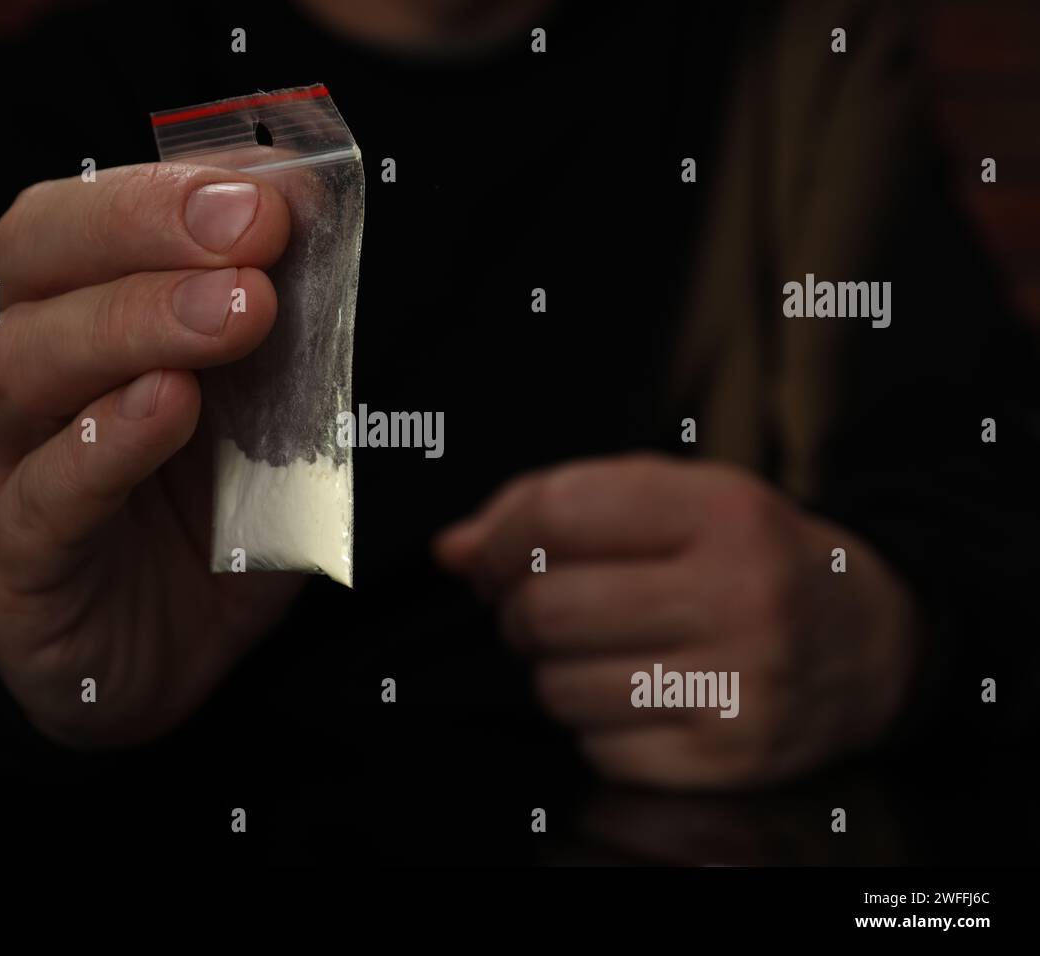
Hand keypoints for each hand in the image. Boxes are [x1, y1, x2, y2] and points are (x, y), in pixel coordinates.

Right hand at [0, 163, 302, 747]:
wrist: (165, 655)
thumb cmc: (203, 511)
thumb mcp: (254, 405)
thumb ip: (272, 321)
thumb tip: (310, 206)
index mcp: (48, 317)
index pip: (71, 223)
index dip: (160, 195)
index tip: (265, 195)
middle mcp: (0, 380)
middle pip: (30, 271)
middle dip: (143, 234)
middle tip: (252, 234)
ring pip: (22, 373)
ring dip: (133, 325)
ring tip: (236, 312)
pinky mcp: (10, 574)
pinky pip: (41, 503)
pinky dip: (103, 446)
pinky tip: (167, 407)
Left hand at [434, 455, 921, 788]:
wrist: (872, 642)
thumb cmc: (749, 558)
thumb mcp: (676, 501)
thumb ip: (559, 506)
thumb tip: (452, 551)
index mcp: (721, 511)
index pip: (558, 515)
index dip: (498, 541)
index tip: (489, 560)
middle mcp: (739, 595)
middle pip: (547, 609)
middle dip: (516, 614)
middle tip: (534, 611)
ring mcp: (740, 685)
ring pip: (560, 688)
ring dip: (553, 672)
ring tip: (597, 652)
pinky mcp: (733, 759)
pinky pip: (599, 748)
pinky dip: (596, 725)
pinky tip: (636, 696)